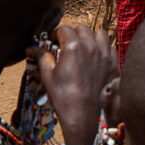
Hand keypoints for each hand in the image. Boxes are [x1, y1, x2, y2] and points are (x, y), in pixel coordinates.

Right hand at [36, 25, 119, 144]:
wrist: (83, 115)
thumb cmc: (63, 96)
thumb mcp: (47, 75)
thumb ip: (41, 57)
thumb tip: (31, 48)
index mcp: (73, 46)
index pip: (64, 29)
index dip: (56, 33)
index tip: (52, 41)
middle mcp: (91, 46)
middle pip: (82, 29)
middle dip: (72, 33)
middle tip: (66, 44)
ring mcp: (105, 55)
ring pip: (99, 34)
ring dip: (90, 37)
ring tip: (83, 47)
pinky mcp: (114, 64)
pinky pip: (110, 46)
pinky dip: (102, 47)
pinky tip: (95, 56)